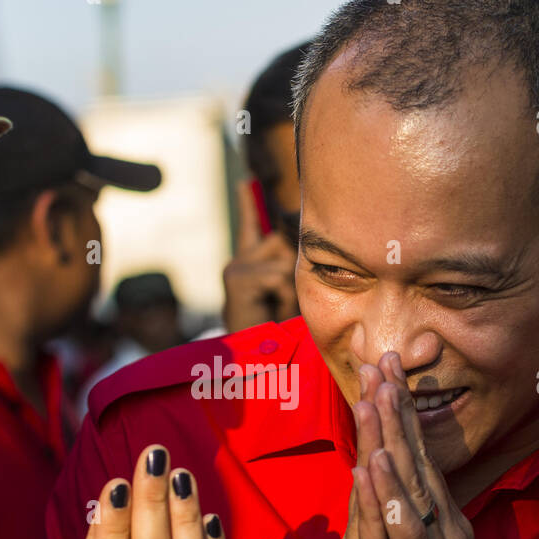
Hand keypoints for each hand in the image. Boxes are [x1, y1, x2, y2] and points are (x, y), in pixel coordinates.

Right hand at [222, 180, 298, 332]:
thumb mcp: (284, 294)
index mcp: (249, 264)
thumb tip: (302, 247)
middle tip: (285, 296)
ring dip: (292, 284)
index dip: (246, 203)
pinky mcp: (238, 279)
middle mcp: (239, 261)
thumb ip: (288, 269)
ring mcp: (236, 268)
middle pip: (282, 239)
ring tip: (280, 307)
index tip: (245, 181)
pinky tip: (273, 310)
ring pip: (285, 259)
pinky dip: (286, 295)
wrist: (250, 357)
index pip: (249, 226)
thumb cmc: (273, 328)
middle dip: (294, 264)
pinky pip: (279, 275)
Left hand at [366, 352, 494, 538]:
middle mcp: (441, 531)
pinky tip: (376, 468)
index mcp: (436, 526)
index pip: (416, 459)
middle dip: (397, 408)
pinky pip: (405, 534)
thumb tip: (396, 492)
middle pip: (417, 459)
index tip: (383, 371)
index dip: (400, 415)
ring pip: (412, 486)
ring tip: (378, 394)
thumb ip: (409, 528)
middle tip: (383, 359)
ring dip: (394, 438)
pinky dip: (390, 498)